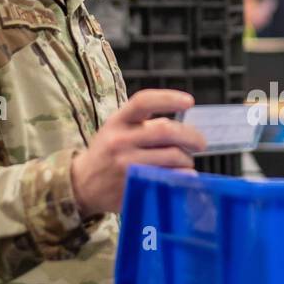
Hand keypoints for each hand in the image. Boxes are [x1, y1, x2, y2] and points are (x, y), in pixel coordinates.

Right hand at [70, 89, 206, 214]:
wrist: (82, 183)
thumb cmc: (108, 152)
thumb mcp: (117, 129)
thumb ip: (145, 124)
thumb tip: (183, 126)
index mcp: (117, 121)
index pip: (143, 101)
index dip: (168, 98)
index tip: (189, 101)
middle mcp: (120, 140)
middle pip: (164, 131)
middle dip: (190, 136)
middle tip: (200, 143)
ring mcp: (126, 164)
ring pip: (171, 156)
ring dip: (187, 159)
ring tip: (187, 162)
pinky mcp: (132, 185)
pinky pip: (167, 178)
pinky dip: (182, 176)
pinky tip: (184, 176)